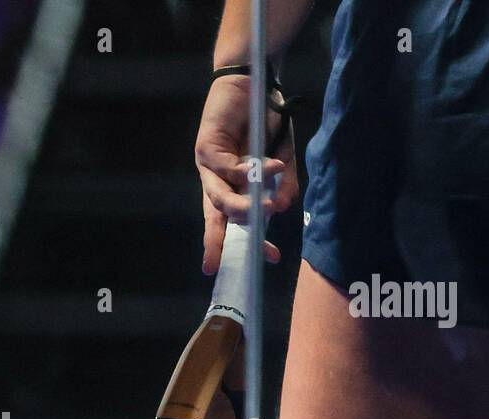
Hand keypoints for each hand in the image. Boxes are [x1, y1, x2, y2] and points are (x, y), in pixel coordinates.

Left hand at [194, 74, 298, 273]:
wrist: (254, 83)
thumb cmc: (265, 123)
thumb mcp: (281, 158)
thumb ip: (282, 184)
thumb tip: (282, 208)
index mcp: (231, 188)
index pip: (230, 223)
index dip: (236, 245)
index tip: (252, 265)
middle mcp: (215, 182)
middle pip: (216, 218)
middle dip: (222, 241)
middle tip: (228, 261)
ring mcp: (208, 167)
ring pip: (219, 197)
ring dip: (243, 205)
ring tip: (266, 207)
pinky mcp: (206, 147)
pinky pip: (227, 167)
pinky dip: (250, 169)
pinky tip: (270, 166)